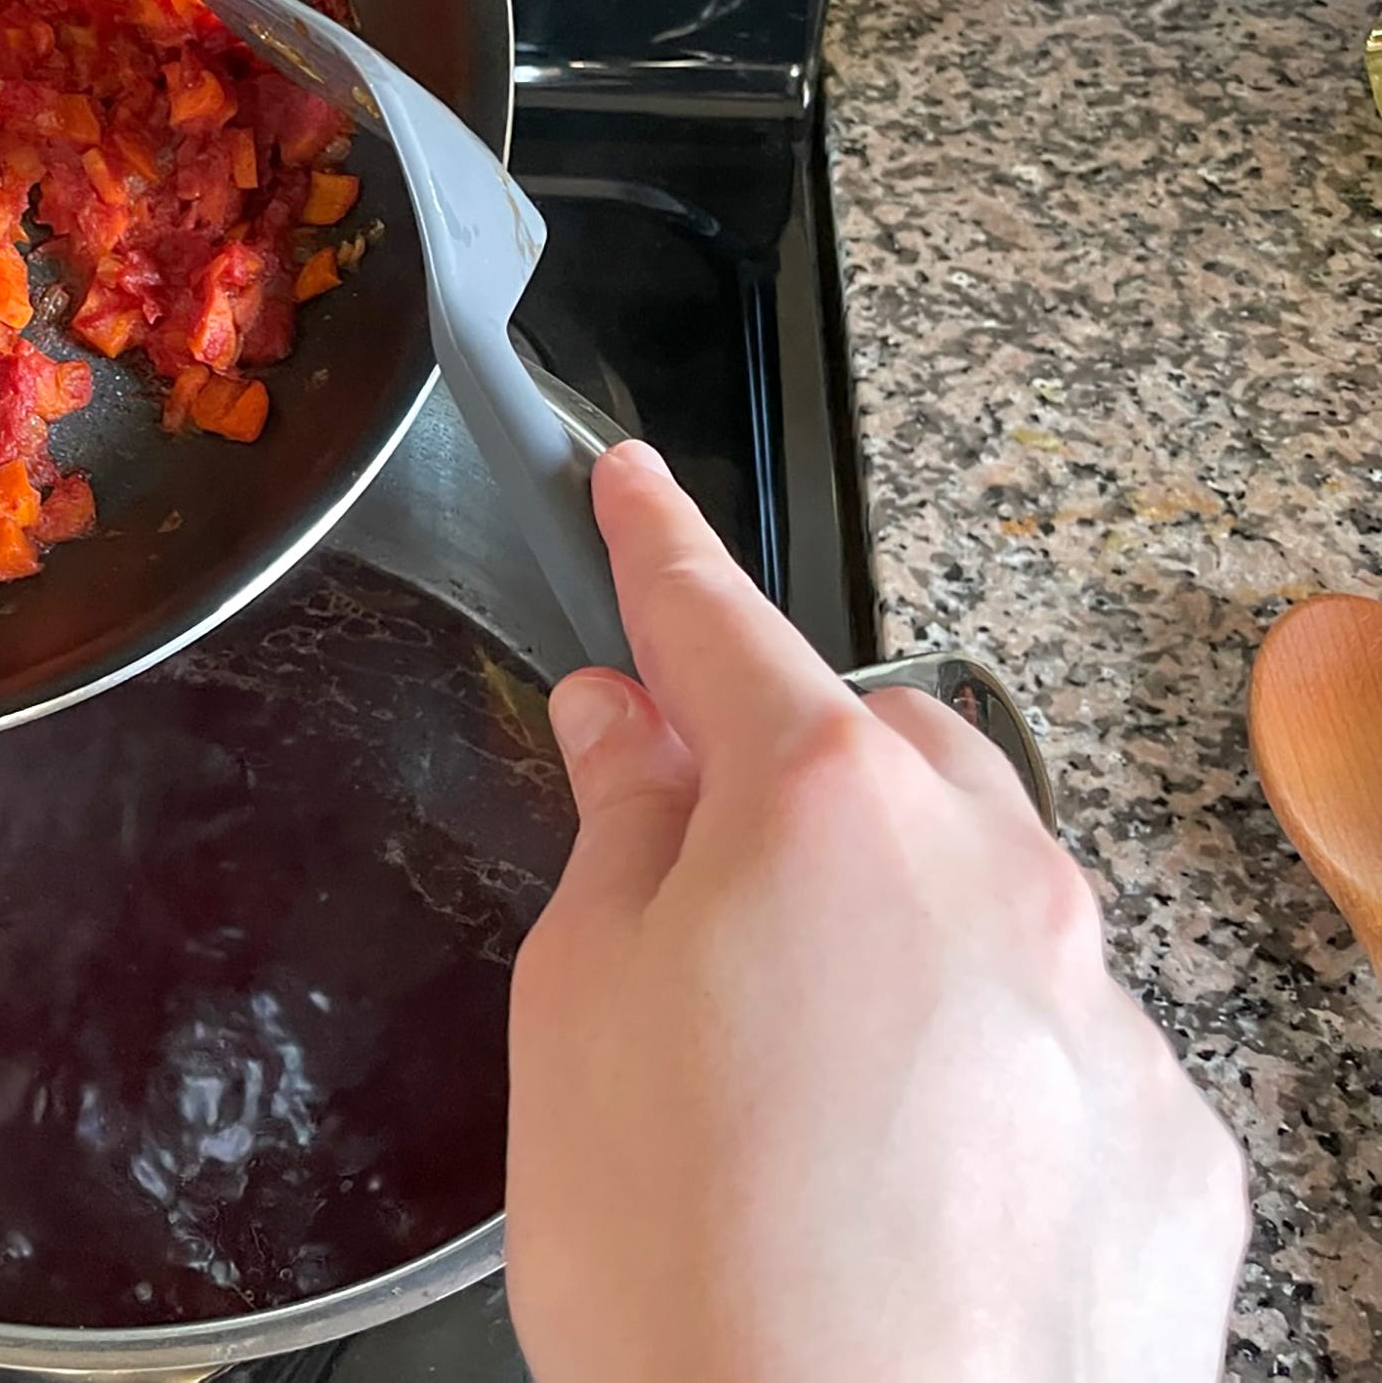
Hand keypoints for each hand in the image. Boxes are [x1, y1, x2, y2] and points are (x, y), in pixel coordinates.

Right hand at [506, 443, 1246, 1382]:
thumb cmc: (692, 1263)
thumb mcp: (581, 1007)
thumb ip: (618, 833)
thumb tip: (627, 728)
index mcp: (822, 805)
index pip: (718, 623)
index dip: (660, 548)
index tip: (636, 491)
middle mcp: (995, 870)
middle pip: (878, 746)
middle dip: (788, 767)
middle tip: (688, 872)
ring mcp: (1106, 1006)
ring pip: (988, 885)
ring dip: (893, 917)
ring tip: (792, 1069)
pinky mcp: (1174, 1143)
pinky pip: (1067, 1033)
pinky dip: (983, 1055)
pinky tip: (902, 1171)